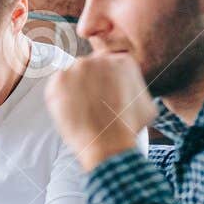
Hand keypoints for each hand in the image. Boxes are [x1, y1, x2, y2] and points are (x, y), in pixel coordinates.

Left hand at [45, 53, 156, 172]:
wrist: (108, 144)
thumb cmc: (128, 129)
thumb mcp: (146, 104)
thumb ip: (135, 89)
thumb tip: (129, 88)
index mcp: (121, 61)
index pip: (107, 66)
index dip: (104, 83)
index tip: (101, 95)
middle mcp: (99, 59)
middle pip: (89, 69)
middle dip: (89, 85)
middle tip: (92, 106)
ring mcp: (78, 68)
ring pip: (72, 77)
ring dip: (74, 91)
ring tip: (82, 112)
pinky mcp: (60, 79)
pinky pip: (57, 86)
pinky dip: (60, 99)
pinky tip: (71, 112)